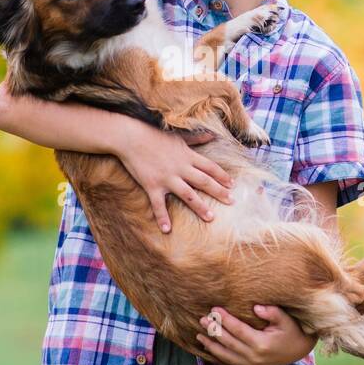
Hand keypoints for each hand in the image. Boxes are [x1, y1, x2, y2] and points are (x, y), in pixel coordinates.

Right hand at [115, 119, 234, 232]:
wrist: (130, 137)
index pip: (210, 167)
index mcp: (187, 156)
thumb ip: (196, 138)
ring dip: (200, 207)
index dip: (222, 176)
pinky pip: (158, 204)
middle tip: (231, 202)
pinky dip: (162, 217)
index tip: (232, 185)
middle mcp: (180, 168)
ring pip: (188, 195)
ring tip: (210, 217)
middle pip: (204, 182)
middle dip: (219, 192)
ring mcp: (167, 178)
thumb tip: (212, 136)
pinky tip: (167, 229)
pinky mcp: (152, 185)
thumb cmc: (154, 134)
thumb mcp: (178, 136)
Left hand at [195, 305, 317, 364]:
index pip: (238, 330)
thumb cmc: (292, 330)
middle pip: (228, 342)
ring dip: (211, 344)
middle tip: (202, 319)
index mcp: (261, 344)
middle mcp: (254, 357)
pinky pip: (230, 362)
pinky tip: (209, 347)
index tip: (214, 309)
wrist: (300, 349)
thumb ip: (272, 312)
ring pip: (225, 355)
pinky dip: (218, 355)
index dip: (225, 319)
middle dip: (214, 330)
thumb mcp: (286, 319)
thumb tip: (256, 308)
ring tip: (199, 335)